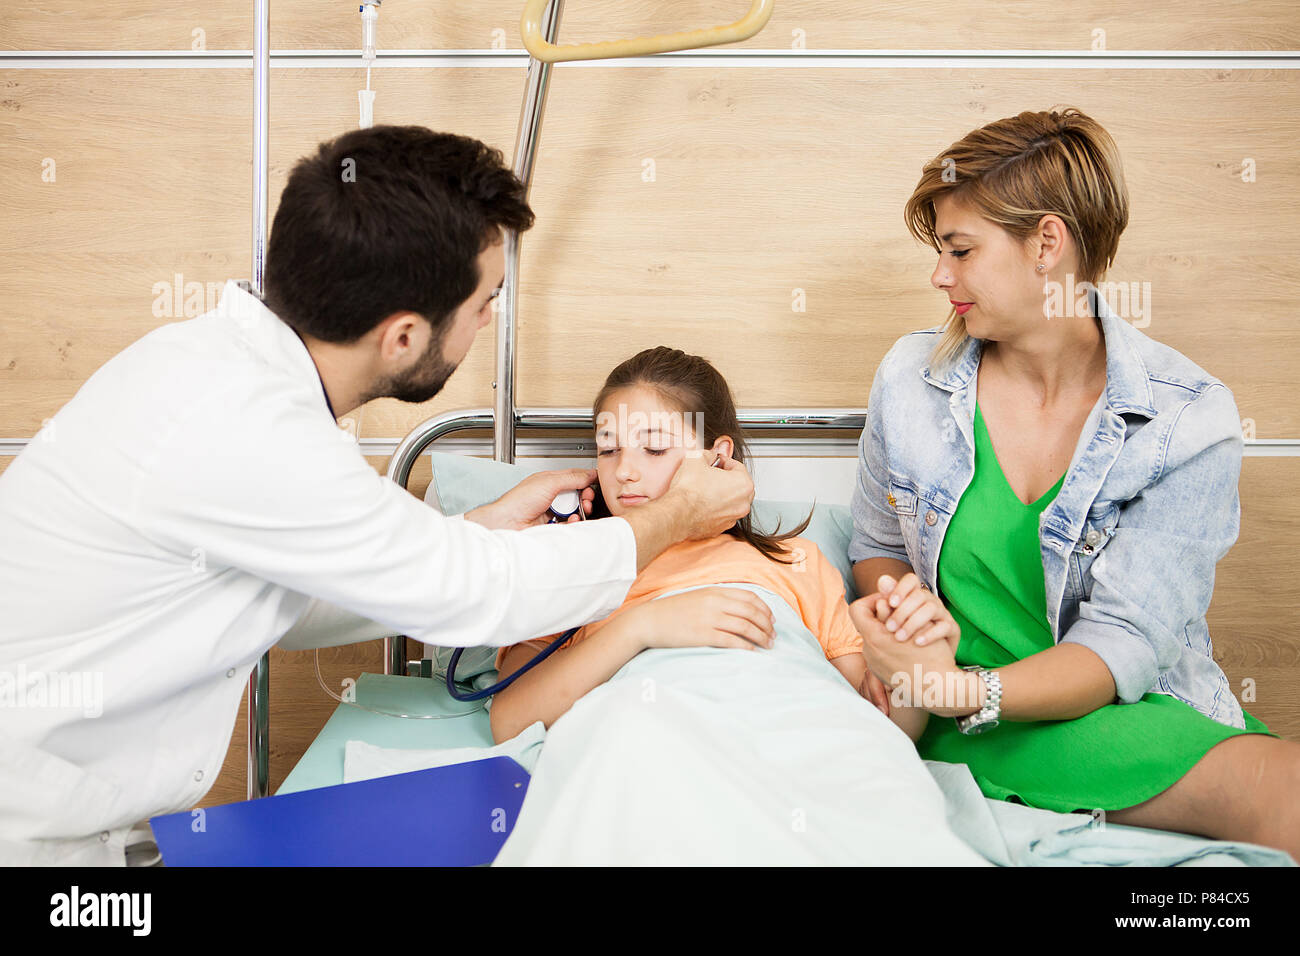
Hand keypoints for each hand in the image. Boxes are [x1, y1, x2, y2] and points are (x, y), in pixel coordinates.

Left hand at [464, 468, 596, 530]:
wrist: (508, 523)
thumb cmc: (519, 501)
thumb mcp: (549, 482)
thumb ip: (572, 478)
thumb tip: (590, 475)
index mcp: (549, 480)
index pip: (573, 476)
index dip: (586, 479)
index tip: (596, 483)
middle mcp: (551, 494)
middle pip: (577, 494)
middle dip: (585, 496)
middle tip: (586, 499)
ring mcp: (552, 510)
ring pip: (574, 509)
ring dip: (581, 510)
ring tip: (581, 510)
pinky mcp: (552, 525)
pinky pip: (569, 523)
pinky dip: (574, 522)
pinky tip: (572, 520)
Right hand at [614, 587, 774, 652]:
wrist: (649, 621)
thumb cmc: (673, 611)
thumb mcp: (698, 597)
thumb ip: (718, 600)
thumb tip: (739, 608)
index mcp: (715, 592)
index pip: (750, 597)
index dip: (765, 609)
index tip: (772, 619)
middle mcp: (715, 603)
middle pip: (752, 612)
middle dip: (767, 625)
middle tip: (774, 636)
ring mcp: (710, 619)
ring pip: (746, 626)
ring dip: (761, 636)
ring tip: (768, 645)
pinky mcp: (704, 635)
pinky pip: (732, 640)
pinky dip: (746, 646)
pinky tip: (752, 651)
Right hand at [663, 453, 754, 539]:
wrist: (677, 513)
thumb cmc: (689, 490)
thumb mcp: (696, 458)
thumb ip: (708, 454)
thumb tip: (709, 455)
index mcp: (743, 484)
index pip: (737, 466)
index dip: (723, 461)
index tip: (714, 461)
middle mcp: (742, 504)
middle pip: (737, 485)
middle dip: (725, 478)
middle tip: (710, 474)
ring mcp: (732, 518)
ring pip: (730, 501)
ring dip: (720, 494)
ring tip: (704, 488)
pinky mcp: (720, 528)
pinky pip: (721, 514)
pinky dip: (714, 508)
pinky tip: (701, 502)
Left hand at [848, 595, 976, 717]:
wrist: (939, 691)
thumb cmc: (931, 656)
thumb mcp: (915, 625)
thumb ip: (893, 605)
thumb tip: (881, 580)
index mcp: (873, 638)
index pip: (857, 609)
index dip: (873, 600)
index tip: (892, 602)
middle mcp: (869, 652)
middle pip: (867, 624)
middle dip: (884, 617)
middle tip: (902, 617)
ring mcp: (874, 665)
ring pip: (874, 639)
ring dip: (889, 632)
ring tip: (908, 633)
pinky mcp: (881, 675)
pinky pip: (880, 655)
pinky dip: (891, 647)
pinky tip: (908, 647)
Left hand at [870, 573, 959, 653]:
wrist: (929, 664)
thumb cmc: (907, 641)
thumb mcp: (893, 623)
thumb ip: (888, 604)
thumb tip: (882, 580)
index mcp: (915, 596)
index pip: (911, 580)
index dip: (900, 588)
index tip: (891, 603)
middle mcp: (931, 601)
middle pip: (919, 595)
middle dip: (902, 611)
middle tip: (889, 627)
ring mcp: (943, 614)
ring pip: (931, 608)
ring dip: (913, 623)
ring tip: (899, 637)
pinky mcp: (953, 629)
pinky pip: (944, 626)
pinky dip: (929, 634)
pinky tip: (917, 643)